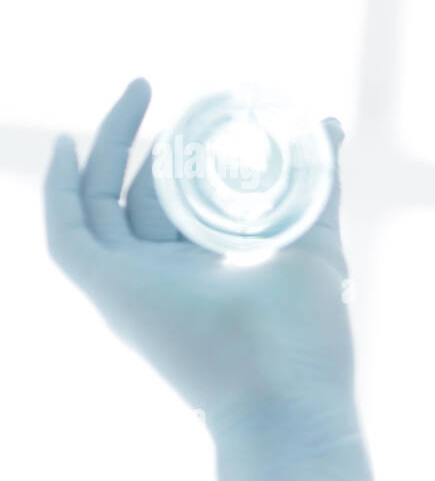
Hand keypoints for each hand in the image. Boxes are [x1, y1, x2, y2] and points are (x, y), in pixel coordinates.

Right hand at [43, 78, 384, 480]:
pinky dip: (58, 190)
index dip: (182, 155)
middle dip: (143, 138)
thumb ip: (320, 186)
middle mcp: (164, 279)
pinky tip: (69, 144)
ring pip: (102, 203)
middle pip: (138, 194)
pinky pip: (66, 235)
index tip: (202, 109)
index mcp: (208, 273)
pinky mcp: (111, 292)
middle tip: (157, 85)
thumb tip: (329, 125)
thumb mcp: (315, 241)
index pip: (181, 203)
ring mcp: (133, 286)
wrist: (290, 394)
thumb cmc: (309, 335)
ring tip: (139, 89)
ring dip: (109, 145)